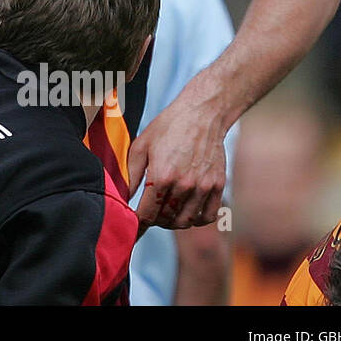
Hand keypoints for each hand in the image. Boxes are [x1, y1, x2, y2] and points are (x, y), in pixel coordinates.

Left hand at [127, 89, 227, 229]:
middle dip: (154, 220)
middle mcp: (184, 185)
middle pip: (166, 220)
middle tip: (149, 213)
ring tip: (166, 213)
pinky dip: (196, 220)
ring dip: (173, 222)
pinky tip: (187, 213)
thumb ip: (130, 175)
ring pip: (185, 221)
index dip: (138, 224)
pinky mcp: (218, 185)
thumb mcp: (140, 146)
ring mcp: (203, 187)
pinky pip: (208, 216)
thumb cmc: (168, 128)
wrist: (201, 114)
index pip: (147, 214)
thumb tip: (122, 198)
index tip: (133, 226)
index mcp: (161, 176)